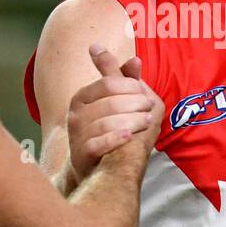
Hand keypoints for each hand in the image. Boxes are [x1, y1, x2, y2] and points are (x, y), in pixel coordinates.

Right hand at [65, 44, 162, 180]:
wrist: (96, 168)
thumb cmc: (109, 128)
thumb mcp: (115, 101)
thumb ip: (124, 80)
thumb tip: (135, 59)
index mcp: (82, 97)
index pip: (108, 83)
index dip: (131, 86)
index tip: (144, 94)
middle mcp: (76, 114)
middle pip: (111, 102)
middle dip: (136, 104)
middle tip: (149, 109)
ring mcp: (77, 135)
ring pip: (108, 122)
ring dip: (133, 121)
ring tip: (147, 121)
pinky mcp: (82, 155)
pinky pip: (98, 144)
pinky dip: (115, 139)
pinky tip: (129, 136)